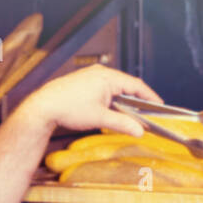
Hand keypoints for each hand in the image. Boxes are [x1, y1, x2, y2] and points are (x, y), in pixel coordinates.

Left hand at [21, 63, 162, 137]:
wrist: (42, 107)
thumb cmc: (67, 108)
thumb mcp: (100, 118)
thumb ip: (122, 123)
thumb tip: (139, 130)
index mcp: (108, 77)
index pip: (136, 85)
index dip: (150, 97)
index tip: (159, 106)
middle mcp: (100, 72)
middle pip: (126, 85)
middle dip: (137, 100)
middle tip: (146, 113)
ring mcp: (90, 76)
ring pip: (114, 87)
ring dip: (123, 100)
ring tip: (129, 114)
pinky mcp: (82, 82)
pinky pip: (103, 88)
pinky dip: (111, 99)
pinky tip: (110, 110)